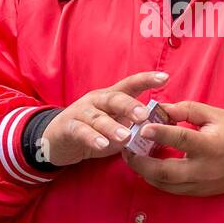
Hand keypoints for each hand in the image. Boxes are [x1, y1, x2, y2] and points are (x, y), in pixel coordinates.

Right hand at [39, 71, 169, 166]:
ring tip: (126, 136)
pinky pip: (81, 131)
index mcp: (111, 97)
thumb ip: (136, 125)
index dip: (146, 80)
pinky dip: (92, 138)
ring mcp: (81, 112)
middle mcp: (96, 100)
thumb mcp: (116, 126)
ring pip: (98, 117)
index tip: (164, 78)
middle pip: (114, 98)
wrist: (57, 140)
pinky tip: (102, 145)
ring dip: (112, 127)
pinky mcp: (68, 127)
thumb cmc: (94, 132)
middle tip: (144, 115)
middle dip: (130, 106)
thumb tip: (165, 126)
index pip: (130, 84)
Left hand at [121, 99, 223, 195]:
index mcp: (210, 145)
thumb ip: (187, 110)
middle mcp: (204, 169)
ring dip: (145, 173)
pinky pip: (173, 190)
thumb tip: (161, 109)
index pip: (181, 139)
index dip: (161, 133)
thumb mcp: (215, 114)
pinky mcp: (201, 193)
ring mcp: (202, 184)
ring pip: (165, 185)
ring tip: (133, 158)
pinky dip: (158, 180)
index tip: (143, 128)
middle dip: (141, 163)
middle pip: (165, 172)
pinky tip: (149, 169)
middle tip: (126, 149)